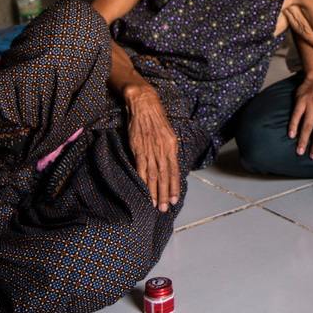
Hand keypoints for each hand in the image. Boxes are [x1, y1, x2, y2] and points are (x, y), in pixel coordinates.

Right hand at [123, 81, 179, 211]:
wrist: (144, 104)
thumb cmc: (156, 117)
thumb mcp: (168, 133)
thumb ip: (169, 150)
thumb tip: (170, 165)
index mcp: (172, 146)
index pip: (174, 171)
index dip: (174, 186)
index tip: (174, 199)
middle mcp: (163, 149)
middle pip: (165, 176)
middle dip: (165, 193)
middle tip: (164, 208)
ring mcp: (150, 149)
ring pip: (153, 175)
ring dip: (154, 191)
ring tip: (154, 205)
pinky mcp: (138, 148)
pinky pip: (141, 168)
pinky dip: (142, 181)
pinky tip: (143, 190)